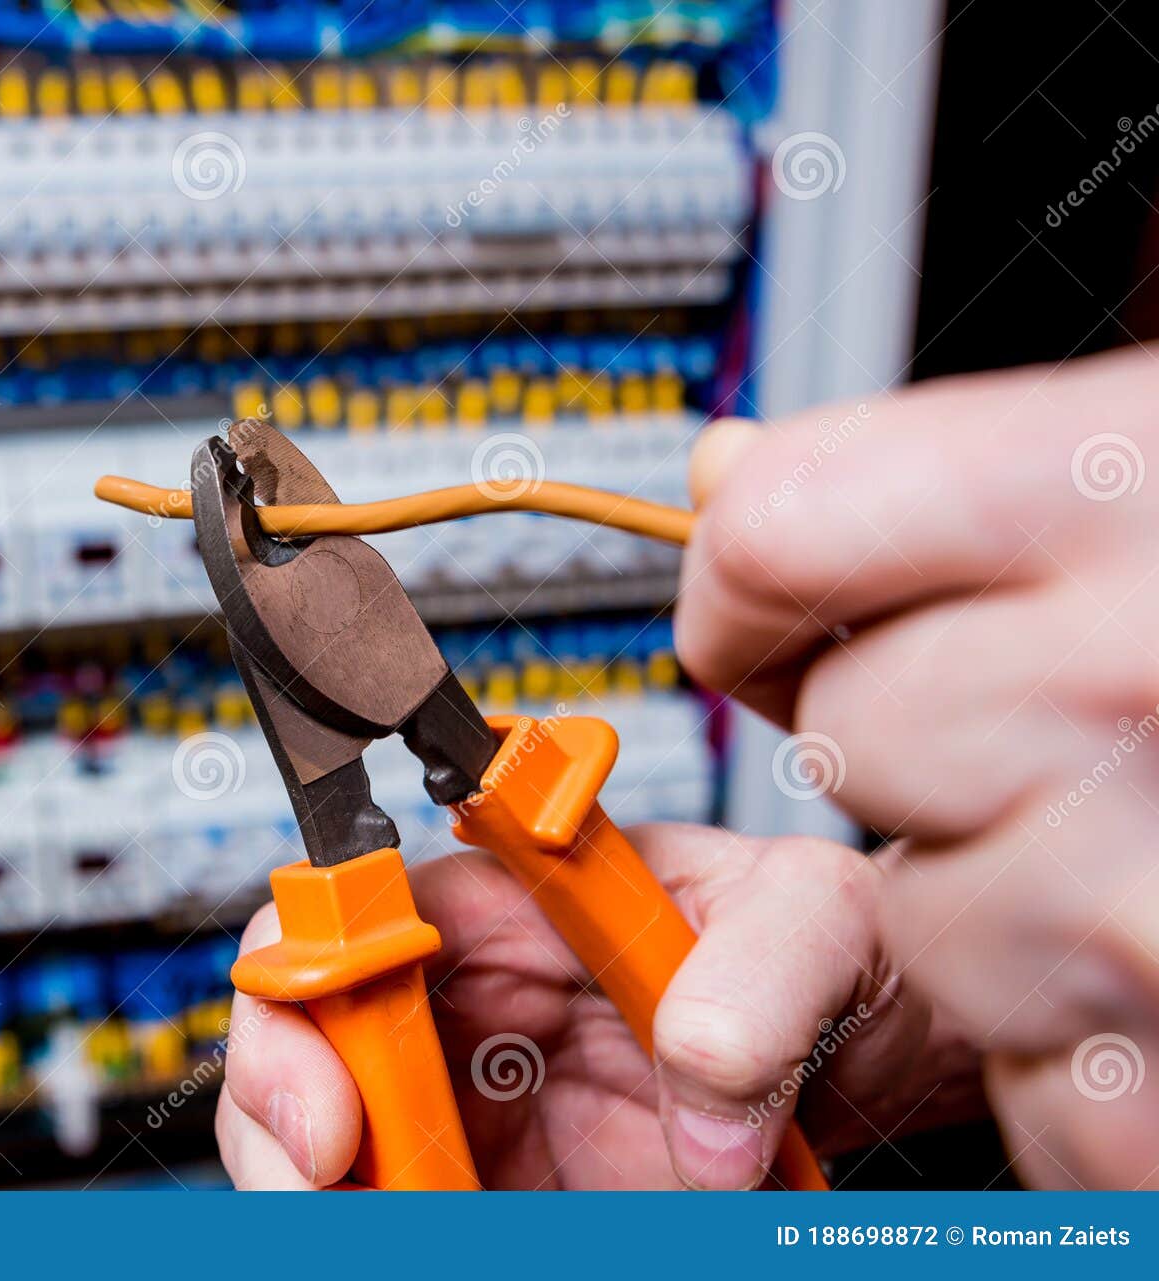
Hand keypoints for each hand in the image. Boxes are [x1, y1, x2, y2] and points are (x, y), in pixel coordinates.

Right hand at [216, 824, 944, 1189]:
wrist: (862, 1059)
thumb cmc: (819, 953)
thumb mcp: (821, 919)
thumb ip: (762, 975)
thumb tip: (696, 1077)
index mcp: (506, 905)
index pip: (353, 916)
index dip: (309, 986)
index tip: (338, 1099)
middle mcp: (464, 1002)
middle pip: (303, 1040)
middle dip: (284, 1123)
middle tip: (335, 1193)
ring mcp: (472, 1105)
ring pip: (334, 1151)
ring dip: (344, 1198)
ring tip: (430, 1224)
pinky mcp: (500, 1187)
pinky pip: (409, 1205)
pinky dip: (405, 1225)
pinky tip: (455, 1235)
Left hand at [677, 346, 1158, 1187]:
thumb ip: (946, 473)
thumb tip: (729, 473)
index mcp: (1137, 486)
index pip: (777, 529)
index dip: (749, 580)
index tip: (768, 610)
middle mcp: (1144, 681)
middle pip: (851, 733)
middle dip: (916, 745)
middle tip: (1058, 729)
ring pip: (920, 915)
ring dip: (1002, 901)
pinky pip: (1029, 1063)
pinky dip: (1080, 1040)